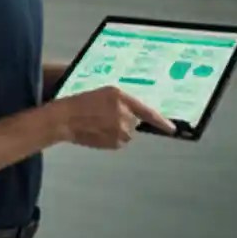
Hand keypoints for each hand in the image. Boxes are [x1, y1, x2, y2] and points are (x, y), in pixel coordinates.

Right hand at [55, 86, 175, 148]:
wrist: (64, 118)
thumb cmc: (79, 103)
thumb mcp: (102, 94)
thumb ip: (121, 102)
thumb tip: (136, 115)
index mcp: (120, 97)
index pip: (147, 111)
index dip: (162, 121)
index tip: (172, 129)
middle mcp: (124, 113)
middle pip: (135, 122)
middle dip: (125, 120)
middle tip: (106, 117)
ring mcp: (121, 129)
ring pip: (127, 133)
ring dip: (118, 130)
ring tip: (99, 124)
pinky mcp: (115, 142)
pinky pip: (119, 141)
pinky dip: (111, 138)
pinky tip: (97, 132)